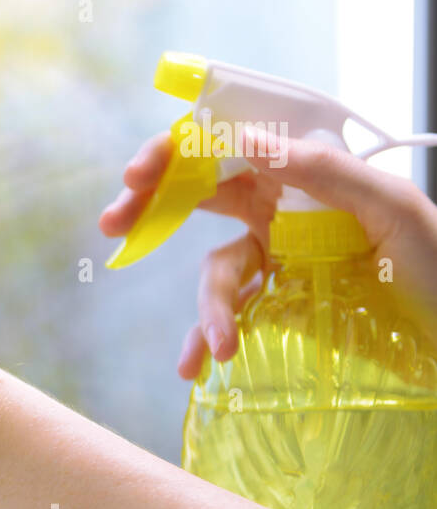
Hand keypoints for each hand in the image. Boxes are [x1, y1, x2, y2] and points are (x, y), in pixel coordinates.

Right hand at [99, 127, 436, 378]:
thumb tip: (248, 142)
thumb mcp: (394, 209)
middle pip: (200, 198)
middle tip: (114, 222)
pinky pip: (230, 318)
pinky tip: (198, 365)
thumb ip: (325, 173)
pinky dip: (207, 339)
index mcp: (306, 176)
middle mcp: (284, 211)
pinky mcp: (281, 308)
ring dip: (209, 308)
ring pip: (216, 273)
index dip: (179, 154)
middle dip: (152, 206)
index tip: (142, 173)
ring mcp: (279, 261)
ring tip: (221, 347)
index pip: (228, 149)